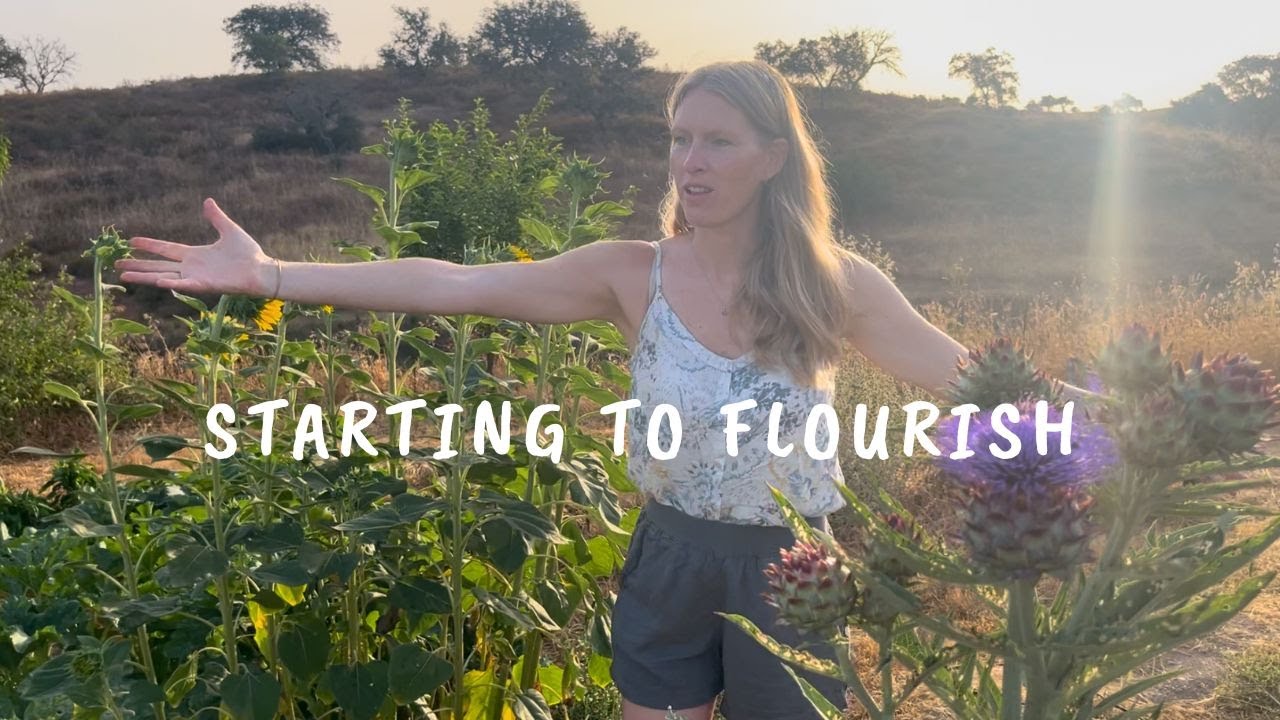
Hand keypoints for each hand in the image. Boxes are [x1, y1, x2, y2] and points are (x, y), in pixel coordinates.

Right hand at [115, 198, 273, 295]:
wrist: (262, 270)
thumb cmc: (248, 254)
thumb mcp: (229, 230)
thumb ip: (216, 218)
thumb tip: (207, 201)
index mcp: (195, 255)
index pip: (166, 249)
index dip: (149, 245)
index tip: (131, 241)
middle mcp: (192, 267)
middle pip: (158, 265)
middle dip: (138, 265)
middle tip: (116, 264)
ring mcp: (197, 277)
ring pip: (164, 277)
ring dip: (145, 276)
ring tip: (124, 276)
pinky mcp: (206, 285)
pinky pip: (186, 284)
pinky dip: (174, 284)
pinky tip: (159, 281)